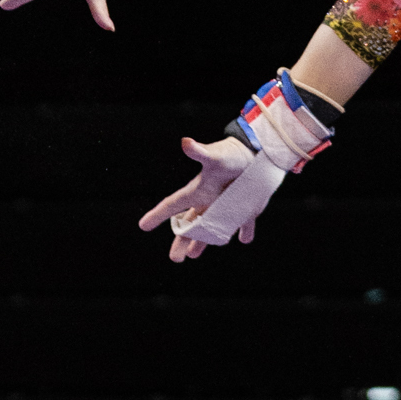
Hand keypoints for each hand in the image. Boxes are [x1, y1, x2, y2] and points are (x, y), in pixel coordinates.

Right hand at [138, 135, 256, 260]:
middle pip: (191, 225)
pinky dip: (246, 231)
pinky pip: (245, 223)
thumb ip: (200, 152)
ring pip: (213, 228)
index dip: (157, 215)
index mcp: (199, 190)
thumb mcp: (215, 156)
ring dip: (205, 242)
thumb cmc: (232, 153)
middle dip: (182, 241)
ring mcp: (228, 205)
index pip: (174, 205)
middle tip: (175, 258)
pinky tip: (245, 238)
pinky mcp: (247, 207)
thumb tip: (185, 141)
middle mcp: (210, 200)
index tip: (143, 225)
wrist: (257, 149)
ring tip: (193, 255)